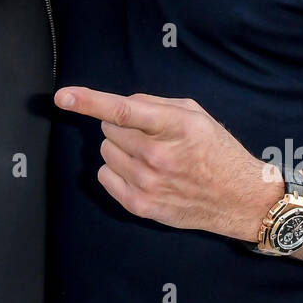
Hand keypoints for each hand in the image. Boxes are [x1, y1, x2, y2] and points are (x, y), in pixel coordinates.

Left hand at [54, 86, 275, 240]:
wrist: (239, 198)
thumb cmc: (216, 151)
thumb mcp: (195, 115)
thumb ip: (155, 104)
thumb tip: (122, 104)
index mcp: (173, 127)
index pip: (123, 110)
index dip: (89, 101)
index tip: (63, 96)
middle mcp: (158, 156)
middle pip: (108, 129)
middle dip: (122, 128)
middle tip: (149, 136)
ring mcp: (148, 184)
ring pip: (105, 152)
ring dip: (120, 150)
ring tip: (149, 157)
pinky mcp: (141, 206)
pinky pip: (105, 176)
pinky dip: (116, 171)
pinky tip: (141, 174)